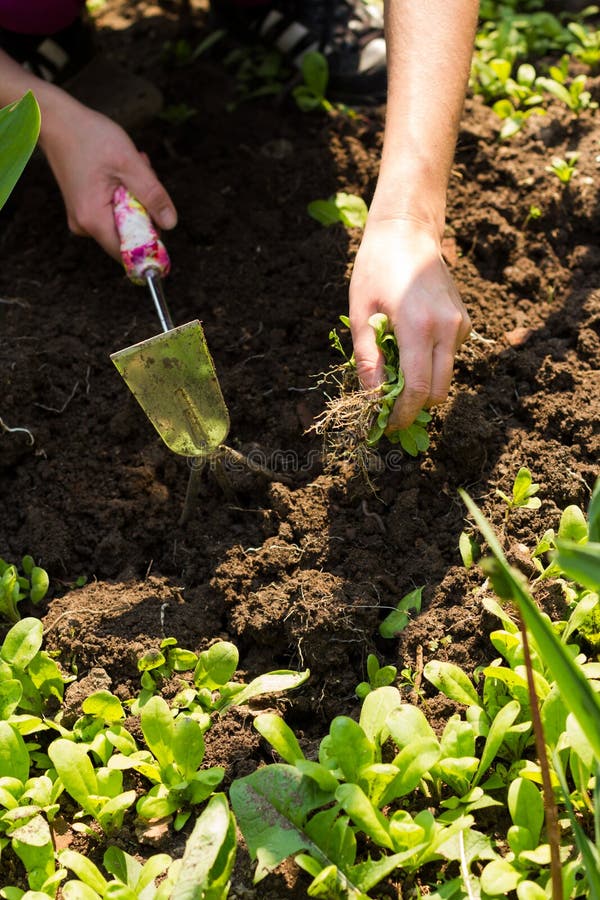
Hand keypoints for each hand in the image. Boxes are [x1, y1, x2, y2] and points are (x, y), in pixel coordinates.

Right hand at [40, 94, 176, 259]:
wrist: (57, 120)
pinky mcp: (83, 209)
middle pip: (129, 235)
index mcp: (93, 219)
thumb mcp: (130, 164)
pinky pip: (112, 211)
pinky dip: (124, 194)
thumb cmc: (89, 137)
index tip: (162, 220)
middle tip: (144, 177)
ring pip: (123, 221)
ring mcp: (82, 218)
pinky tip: (122, 172)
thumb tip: (170, 223)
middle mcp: (84, 226)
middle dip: (144, 210)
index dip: (150, 243)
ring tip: (131, 168)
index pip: (129, 251)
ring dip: (135, 198)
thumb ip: (152, 195)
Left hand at [349, 217, 470, 429]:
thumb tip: (372, 399)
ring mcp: (460, 325)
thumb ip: (369, 359)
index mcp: (419, 327)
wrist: (407, 232)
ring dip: (423, 386)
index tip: (386, 427)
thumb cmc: (376, 269)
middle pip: (439, 391)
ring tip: (394, 374)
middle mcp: (448, 328)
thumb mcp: (361, 315)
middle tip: (388, 410)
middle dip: (415, 408)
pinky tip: (409, 347)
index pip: (419, 389)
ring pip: (446, 377)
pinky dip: (431, 364)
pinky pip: (449, 357)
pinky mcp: (465, 321)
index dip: (402, 414)